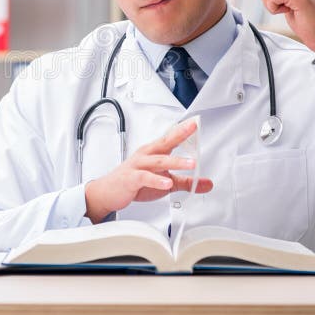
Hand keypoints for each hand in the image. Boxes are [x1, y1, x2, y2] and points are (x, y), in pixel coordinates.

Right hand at [83, 119, 212, 223]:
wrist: (107, 192)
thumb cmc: (133, 182)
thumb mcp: (164, 182)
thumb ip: (185, 182)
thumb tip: (206, 184)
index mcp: (153, 152)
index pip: (170, 138)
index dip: (182, 130)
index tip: (196, 123)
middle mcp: (145, 155)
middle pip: (164, 142)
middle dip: (179, 134)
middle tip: (193, 128)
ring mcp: (138, 166)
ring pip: (158, 161)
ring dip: (175, 162)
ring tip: (191, 164)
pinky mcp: (131, 179)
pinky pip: (145, 178)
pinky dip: (157, 180)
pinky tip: (167, 183)